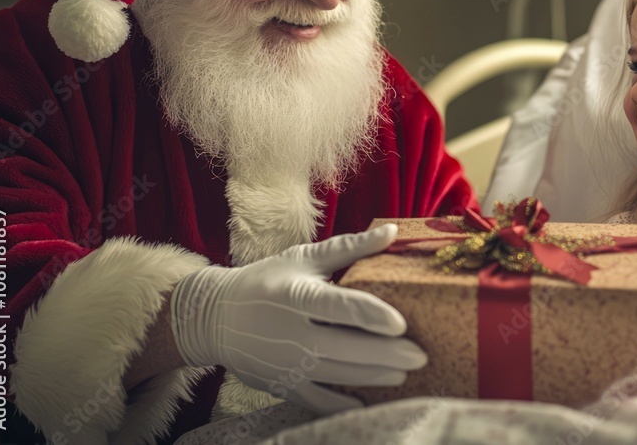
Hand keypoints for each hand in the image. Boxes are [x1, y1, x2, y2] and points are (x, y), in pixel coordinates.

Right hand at [170, 224, 424, 413]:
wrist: (216, 317)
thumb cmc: (267, 281)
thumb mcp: (303, 258)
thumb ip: (350, 247)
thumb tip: (391, 232)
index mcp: (297, 294)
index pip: (339, 306)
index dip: (371, 315)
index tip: (401, 323)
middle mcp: (291, 331)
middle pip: (345, 347)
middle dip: (385, 354)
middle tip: (421, 355)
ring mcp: (285, 362)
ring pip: (337, 374)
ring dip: (374, 376)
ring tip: (404, 373)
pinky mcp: (281, 384)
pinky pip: (317, 400)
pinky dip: (342, 403)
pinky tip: (368, 401)